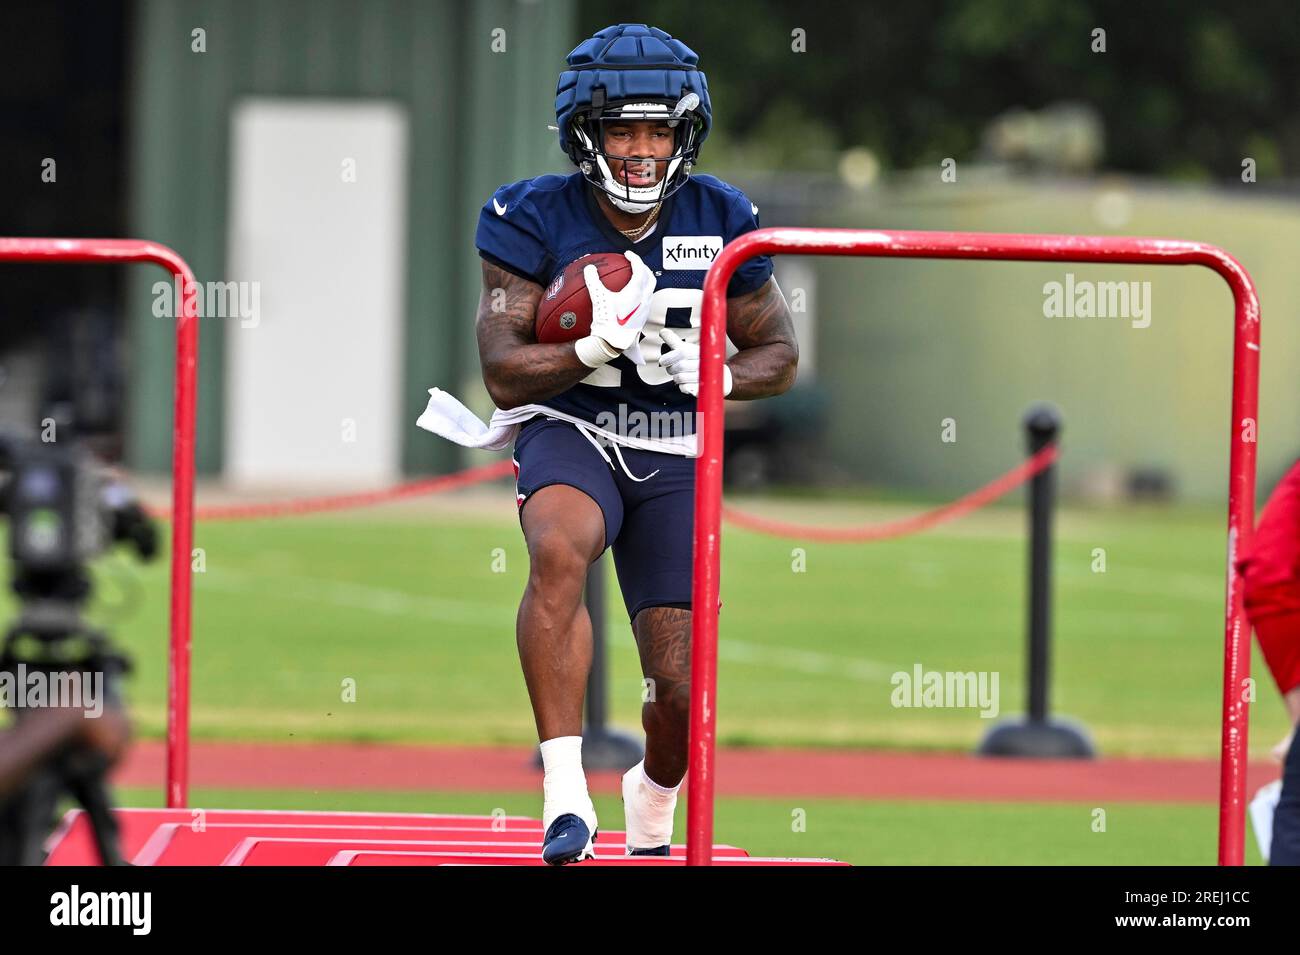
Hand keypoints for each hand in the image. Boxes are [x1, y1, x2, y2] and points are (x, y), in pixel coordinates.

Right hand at [580, 251, 655, 365]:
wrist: (612, 342)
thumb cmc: (607, 321)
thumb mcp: (598, 298)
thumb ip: (593, 281)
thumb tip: (589, 268)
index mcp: (636, 292)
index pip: (640, 269)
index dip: (634, 258)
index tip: (627, 254)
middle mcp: (644, 300)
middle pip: (650, 277)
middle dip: (643, 268)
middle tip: (634, 264)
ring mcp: (645, 309)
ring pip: (650, 289)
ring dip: (645, 280)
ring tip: (635, 278)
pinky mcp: (642, 318)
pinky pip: (646, 300)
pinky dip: (642, 292)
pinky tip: (632, 297)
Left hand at [659, 329, 732, 397]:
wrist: (720, 376)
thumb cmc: (698, 360)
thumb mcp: (687, 348)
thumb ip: (674, 341)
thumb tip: (662, 331)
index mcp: (699, 351)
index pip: (682, 352)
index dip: (670, 357)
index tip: (661, 361)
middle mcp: (703, 362)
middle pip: (680, 366)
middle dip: (671, 368)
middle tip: (671, 369)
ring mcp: (703, 376)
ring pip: (680, 378)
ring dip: (676, 377)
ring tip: (680, 375)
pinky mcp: (702, 387)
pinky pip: (685, 388)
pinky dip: (682, 386)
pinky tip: (687, 383)